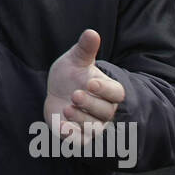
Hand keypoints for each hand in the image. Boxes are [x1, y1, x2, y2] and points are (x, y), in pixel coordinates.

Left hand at [43, 30, 125, 145]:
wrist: (57, 92)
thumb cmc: (71, 74)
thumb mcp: (76, 59)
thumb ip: (85, 49)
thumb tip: (91, 32)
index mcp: (109, 90)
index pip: (116, 93)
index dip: (105, 90)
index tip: (90, 82)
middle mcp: (104, 110)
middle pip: (105, 112)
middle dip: (90, 104)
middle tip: (75, 95)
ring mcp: (93, 124)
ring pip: (94, 128)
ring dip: (81, 120)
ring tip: (66, 108)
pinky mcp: (79, 136)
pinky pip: (80, 141)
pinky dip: (72, 137)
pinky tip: (62, 127)